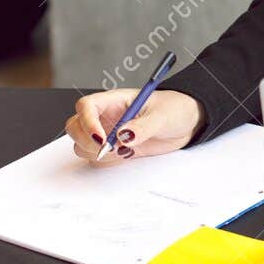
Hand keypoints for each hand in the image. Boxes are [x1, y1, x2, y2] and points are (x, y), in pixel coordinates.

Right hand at [64, 89, 204, 164]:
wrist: (188, 123)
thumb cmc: (176, 109)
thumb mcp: (163, 115)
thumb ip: (143, 126)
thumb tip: (123, 136)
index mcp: (115, 100)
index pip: (86, 106)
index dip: (87, 121)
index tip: (102, 138)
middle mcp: (106, 116)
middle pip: (75, 127)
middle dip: (87, 141)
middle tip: (111, 148)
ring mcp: (108, 133)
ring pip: (82, 145)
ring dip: (96, 153)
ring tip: (124, 150)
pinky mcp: (115, 149)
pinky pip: (97, 159)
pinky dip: (106, 162)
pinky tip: (126, 155)